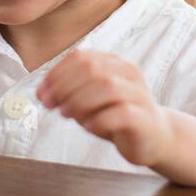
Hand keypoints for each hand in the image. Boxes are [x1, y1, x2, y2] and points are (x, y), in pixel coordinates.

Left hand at [36, 49, 174, 167]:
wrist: (153, 137)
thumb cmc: (116, 115)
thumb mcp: (90, 100)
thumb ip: (69, 93)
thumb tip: (42, 93)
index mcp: (114, 63)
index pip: (81, 57)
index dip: (57, 74)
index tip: (41, 94)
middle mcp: (129, 73)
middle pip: (93, 69)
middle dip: (65, 87)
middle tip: (50, 105)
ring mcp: (139, 94)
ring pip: (108, 87)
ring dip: (80, 101)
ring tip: (66, 114)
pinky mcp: (144, 118)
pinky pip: (122, 113)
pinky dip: (100, 119)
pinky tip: (88, 127)